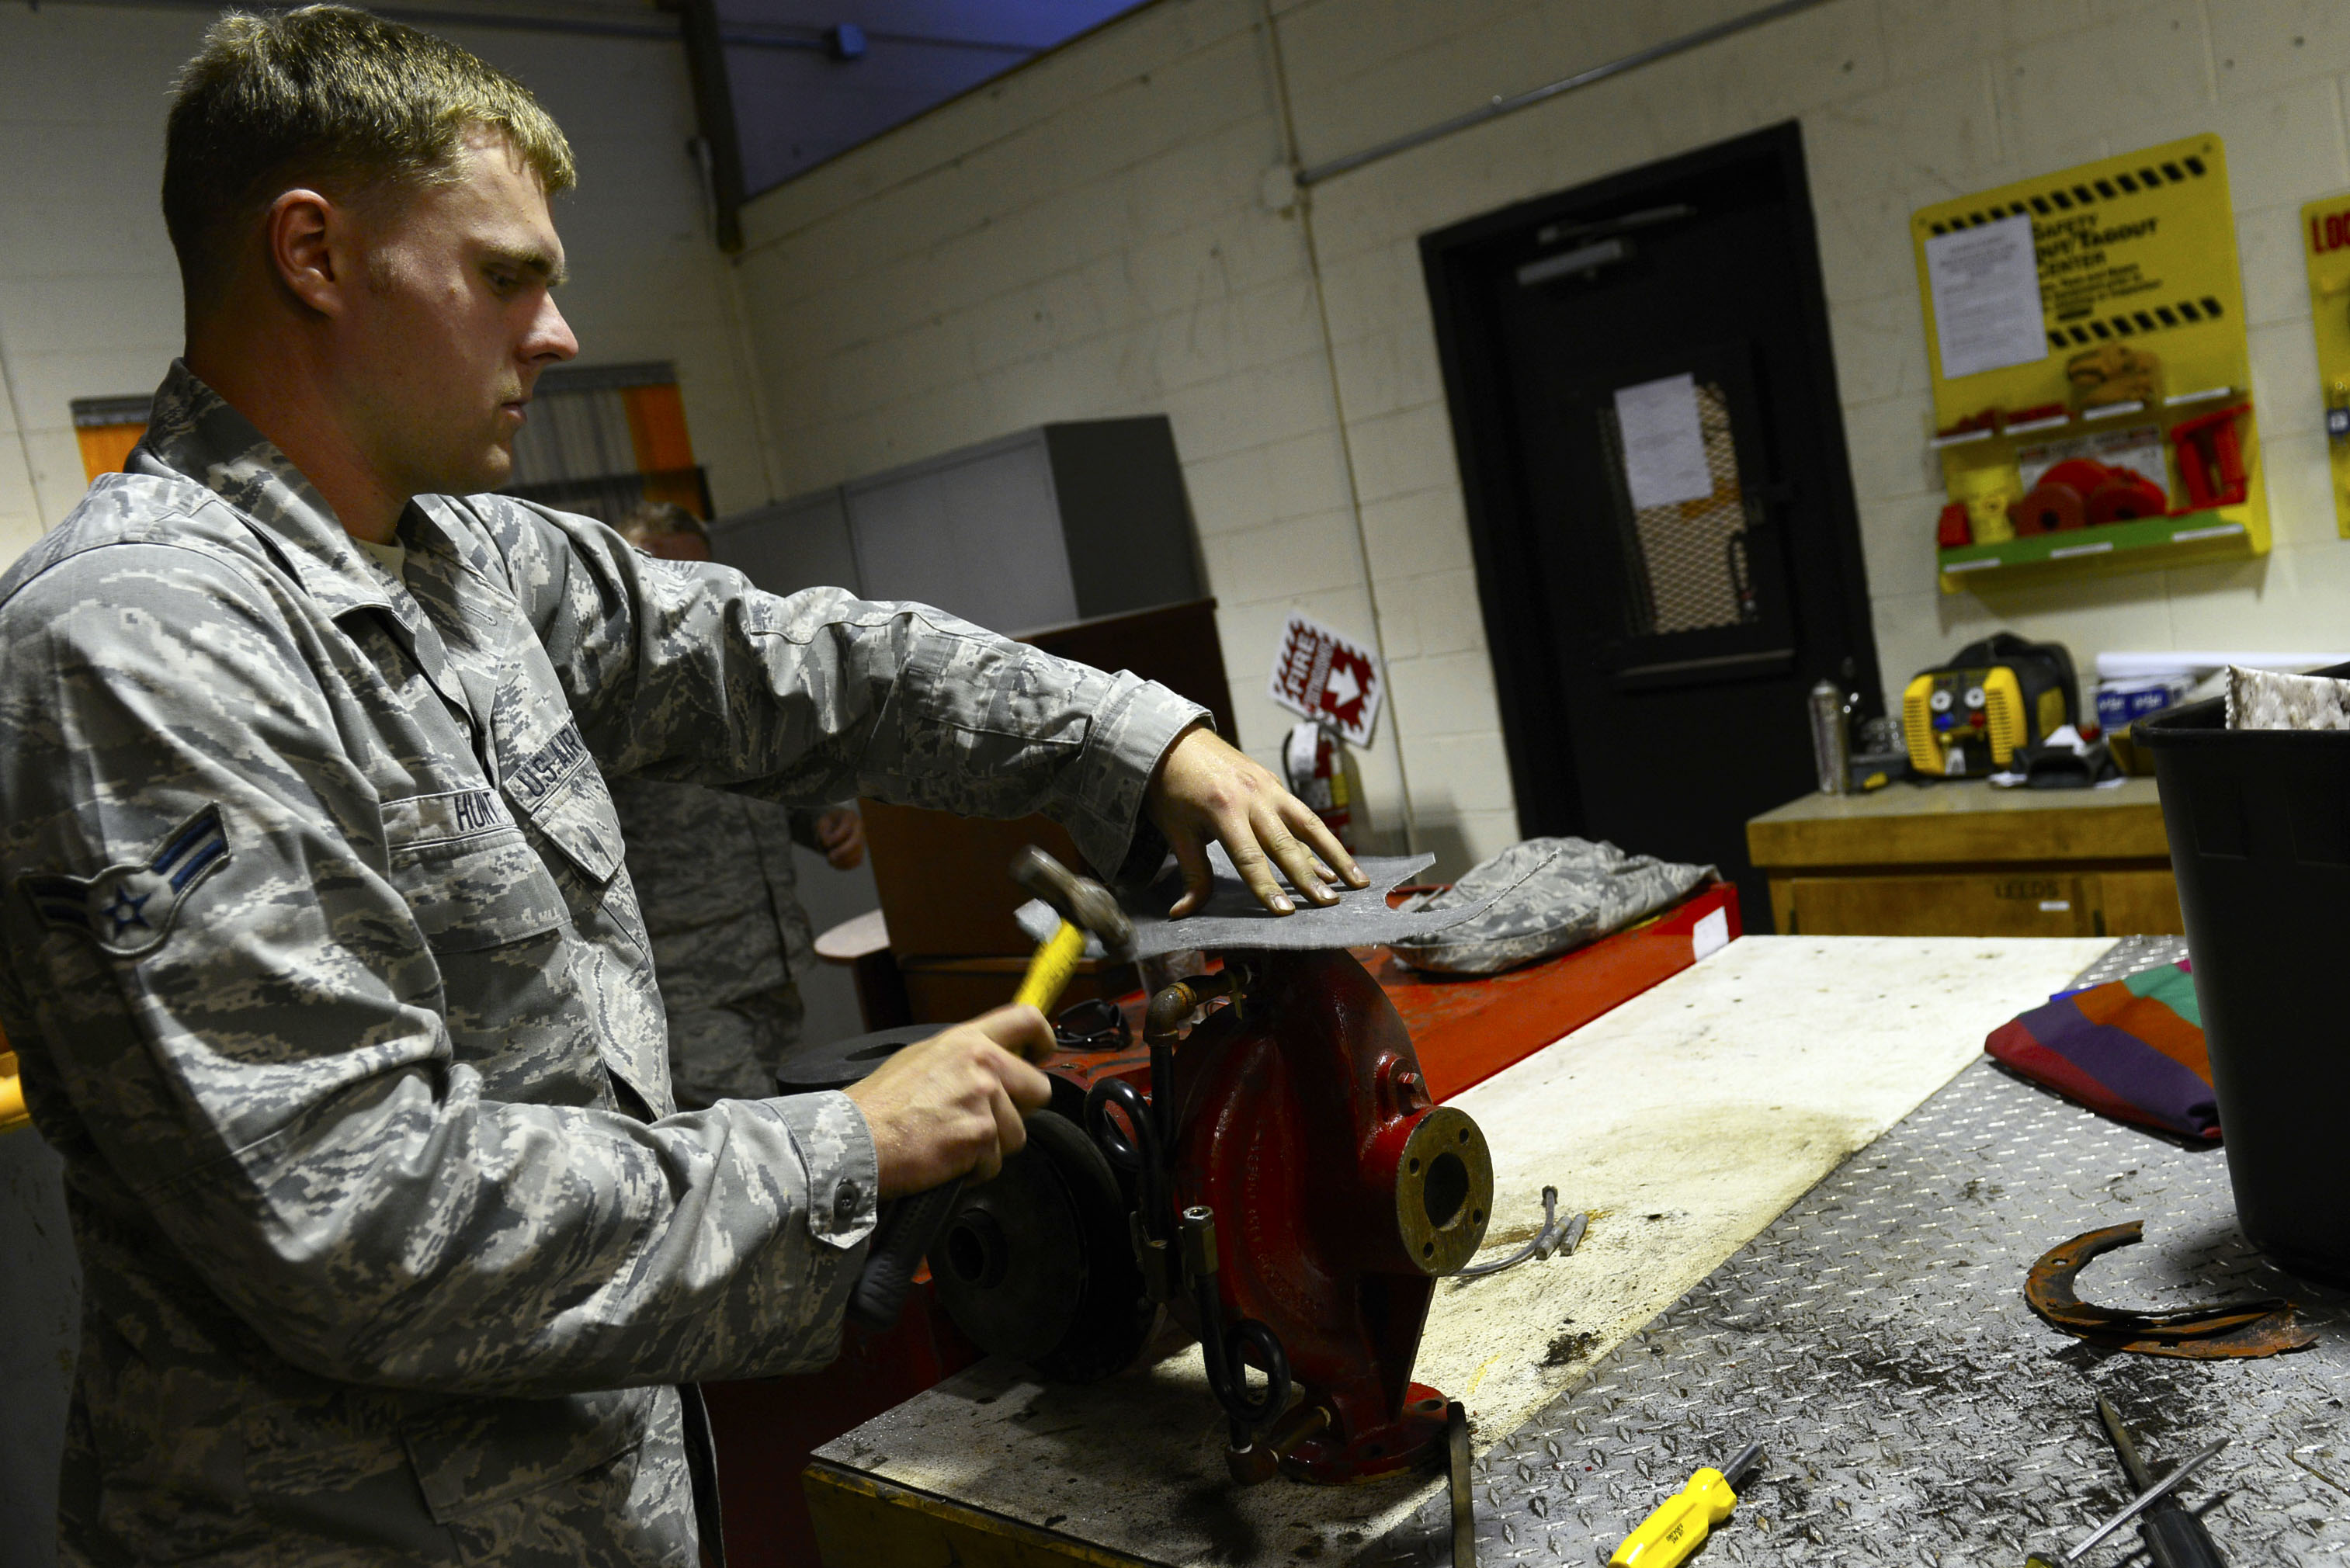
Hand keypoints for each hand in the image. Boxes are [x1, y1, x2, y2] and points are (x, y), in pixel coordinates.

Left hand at [816, 806, 864, 870]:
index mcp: (849, 816)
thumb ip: (823, 833)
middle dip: (842, 853)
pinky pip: (856, 861)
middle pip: (856, 843)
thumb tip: (829, 845)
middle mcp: (859, 828)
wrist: (830, 826)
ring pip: (858, 855)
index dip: (835, 838)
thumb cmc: (825, 824)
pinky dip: (845, 865)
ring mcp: (861, 840)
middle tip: (829, 858)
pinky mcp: (860, 851)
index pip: (846, 829)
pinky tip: (835, 864)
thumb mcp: (820, 824)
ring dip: (843, 861)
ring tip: (830, 861)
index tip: (825, 843)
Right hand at [844, 1005, 1054, 1197]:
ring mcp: (984, 1099)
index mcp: (967, 1040)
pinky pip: (995, 1163)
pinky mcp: (981, 1135)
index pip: (1026, 1020)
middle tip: (982, 1120)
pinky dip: (973, 1170)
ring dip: (990, 1146)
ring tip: (950, 1142)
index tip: (1042, 1053)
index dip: (1044, 1038)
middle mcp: (982, 1064)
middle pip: (1038, 1089)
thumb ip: (964, 1059)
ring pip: (1017, 1133)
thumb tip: (994, 1066)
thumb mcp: (922, 1059)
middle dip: (1018, 1111)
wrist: (854, 1138)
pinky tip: (943, 1159)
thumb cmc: (880, 1105)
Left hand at [1145, 725, 1367, 917]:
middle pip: (1285, 844)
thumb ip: (1191, 873)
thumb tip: (1181, 914)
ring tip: (1357, 883)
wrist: (1175, 739)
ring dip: (1335, 855)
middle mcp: (1252, 797)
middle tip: (1329, 904)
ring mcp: (1268, 788)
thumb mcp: (1176, 831)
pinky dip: (1322, 840)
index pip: (1249, 857)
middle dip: (1309, 877)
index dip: (1267, 887)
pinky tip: (1337, 862)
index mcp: (1223, 809)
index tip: (1285, 912)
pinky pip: (1303, 815)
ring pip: (1309, 825)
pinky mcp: (1275, 784)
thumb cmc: (1171, 788)